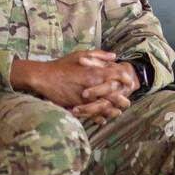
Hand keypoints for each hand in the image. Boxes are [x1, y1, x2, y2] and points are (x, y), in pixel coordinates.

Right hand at [11, 50, 134, 123]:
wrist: (44, 78)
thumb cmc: (62, 65)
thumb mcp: (80, 54)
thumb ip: (99, 55)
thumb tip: (114, 56)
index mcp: (94, 72)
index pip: (117, 76)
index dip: (126, 79)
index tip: (129, 82)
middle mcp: (92, 86)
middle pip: (114, 95)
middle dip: (122, 99)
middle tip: (127, 102)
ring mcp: (85, 98)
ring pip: (104, 107)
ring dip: (112, 111)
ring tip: (118, 113)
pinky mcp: (77, 106)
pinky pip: (91, 114)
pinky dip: (98, 118)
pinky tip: (103, 119)